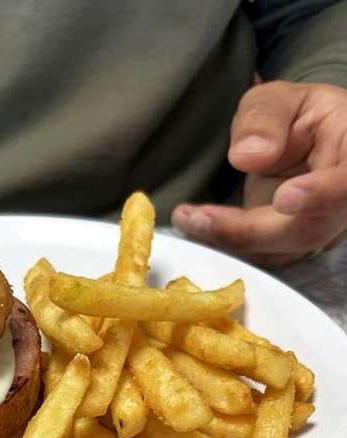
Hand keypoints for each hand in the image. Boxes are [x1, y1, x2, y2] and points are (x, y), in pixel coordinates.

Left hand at [171, 80, 346, 267]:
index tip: (284, 198)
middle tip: (199, 218)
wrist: (302, 148)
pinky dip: (224, 245)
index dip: (321, 195)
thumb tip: (248, 156)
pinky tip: (194, 225)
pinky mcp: (289, 247)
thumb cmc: (299, 119)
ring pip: (279, 250)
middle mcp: (343, 204)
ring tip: (188, 219)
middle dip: (248, 229)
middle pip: (306, 228)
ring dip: (228, 241)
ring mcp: (318, 231)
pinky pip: (259, 255)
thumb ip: (266, 119)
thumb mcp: (281, 100)